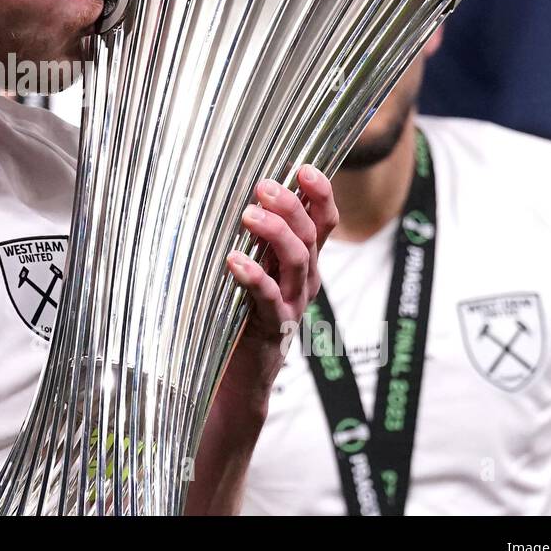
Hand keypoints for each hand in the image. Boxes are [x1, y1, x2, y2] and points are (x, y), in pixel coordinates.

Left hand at [220, 164, 337, 409]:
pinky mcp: (272, 329)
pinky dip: (254, 277)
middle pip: (310, 236)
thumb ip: (250, 240)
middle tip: (264, 187)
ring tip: (249, 215)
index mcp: (300, 263)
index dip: (320, 193)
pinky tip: (235, 261)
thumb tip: (228, 193)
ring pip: (297, 262)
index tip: (304, 168)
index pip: (322, 221)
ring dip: (276, 234)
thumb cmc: (236, 317)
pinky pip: (269, 299)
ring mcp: (291, 306)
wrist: (234, 383)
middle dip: (291, 207)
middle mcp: (302, 282)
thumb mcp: (248, 270)